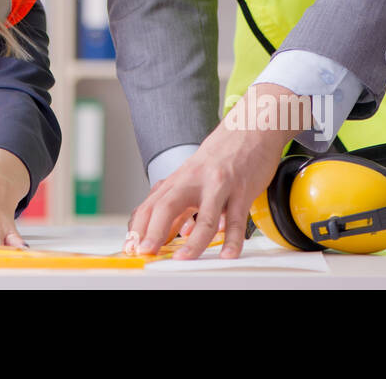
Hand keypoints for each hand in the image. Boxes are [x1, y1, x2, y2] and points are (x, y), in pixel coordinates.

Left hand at [128, 83, 302, 259]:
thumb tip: (180, 232)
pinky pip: (237, 219)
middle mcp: (195, 180)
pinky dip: (232, 239)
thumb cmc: (223, 152)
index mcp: (180, 178)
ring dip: (194, 242)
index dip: (140, 226)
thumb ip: (187, 204)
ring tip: (184, 259)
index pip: (152, 204)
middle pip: (168, 206)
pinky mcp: (242, 190)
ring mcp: (219, 185)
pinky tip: (228, 253)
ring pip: (205, 217)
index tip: (133, 246)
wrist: (251, 127)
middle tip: (146, 252)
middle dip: (154, 231)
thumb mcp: (196, 175)